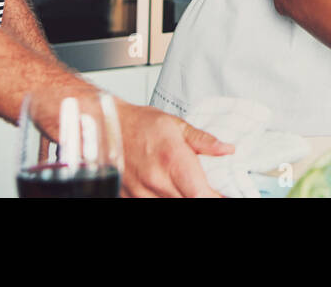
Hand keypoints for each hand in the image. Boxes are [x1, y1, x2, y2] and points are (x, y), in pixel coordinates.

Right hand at [115, 101, 233, 196]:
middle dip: (199, 195)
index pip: (201, 193)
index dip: (214, 196)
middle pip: (188, 201)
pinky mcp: (129, 198)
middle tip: (204, 186)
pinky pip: (152, 203)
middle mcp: (156, 180)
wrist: (104, 128)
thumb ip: (202, 141)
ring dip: (181, 197)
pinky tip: (167, 188)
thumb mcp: (175, 125)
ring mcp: (141, 193)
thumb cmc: (138, 124)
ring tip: (183, 184)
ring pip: (170, 205)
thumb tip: (226, 150)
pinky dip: (163, 197)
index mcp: (172, 159)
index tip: (221, 191)